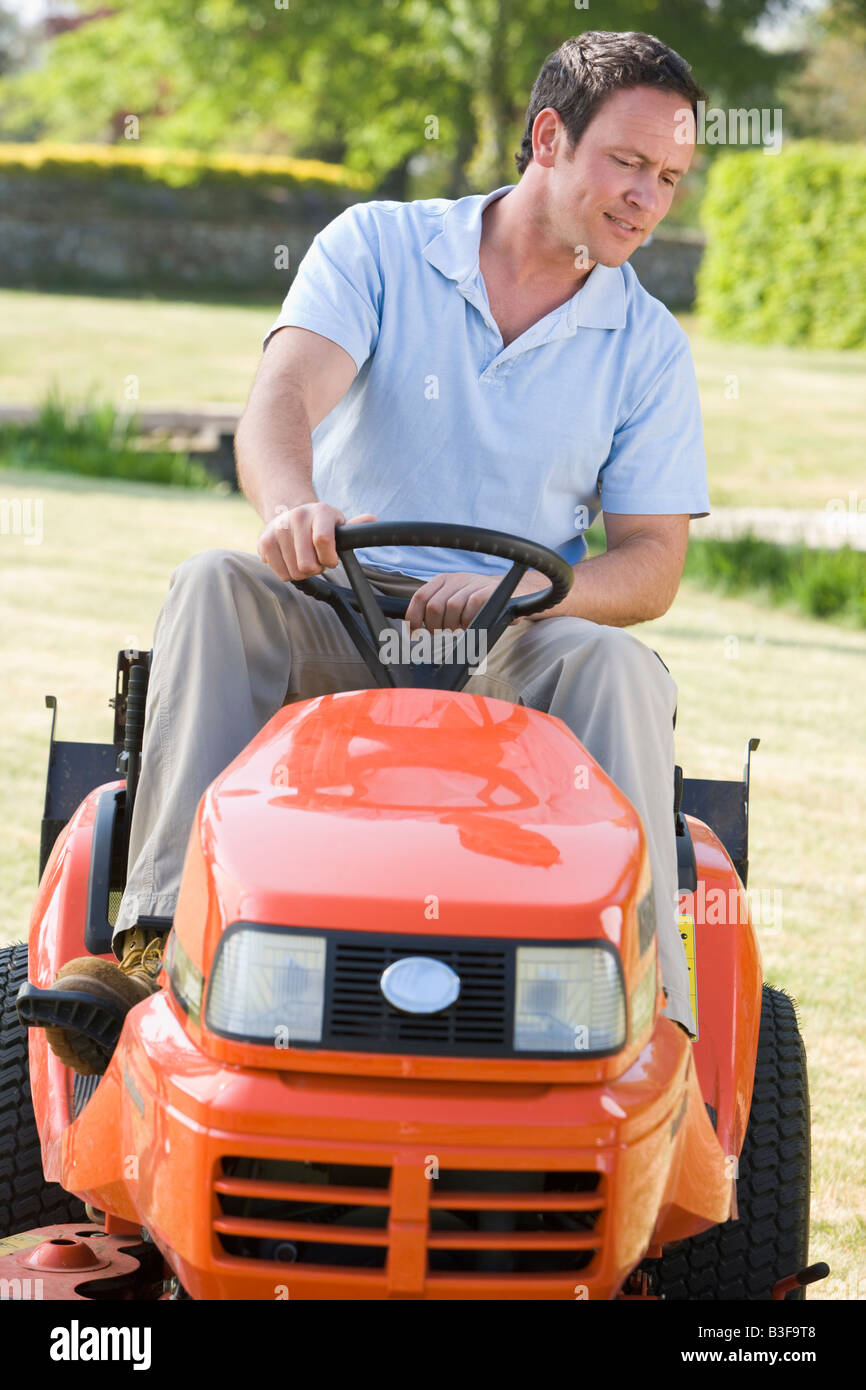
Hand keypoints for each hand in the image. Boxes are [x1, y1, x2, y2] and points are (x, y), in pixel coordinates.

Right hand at [257, 501, 377, 580]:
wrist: (287, 512)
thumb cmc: (318, 524)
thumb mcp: (337, 523)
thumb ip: (355, 526)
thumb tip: (372, 519)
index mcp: (320, 511)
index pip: (323, 540)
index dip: (329, 558)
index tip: (331, 560)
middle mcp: (297, 516)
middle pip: (307, 564)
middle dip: (316, 568)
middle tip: (315, 559)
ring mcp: (278, 528)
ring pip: (295, 572)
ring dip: (302, 572)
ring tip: (303, 557)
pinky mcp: (264, 542)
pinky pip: (281, 574)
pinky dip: (288, 573)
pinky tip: (290, 559)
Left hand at [405, 569, 555, 633]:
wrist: (515, 593)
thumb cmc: (481, 603)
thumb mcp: (457, 602)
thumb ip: (438, 613)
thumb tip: (417, 634)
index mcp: (444, 580)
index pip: (420, 597)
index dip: (414, 618)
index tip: (415, 634)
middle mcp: (456, 579)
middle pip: (434, 606)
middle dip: (435, 628)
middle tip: (442, 638)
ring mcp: (473, 583)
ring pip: (451, 607)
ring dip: (453, 627)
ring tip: (459, 632)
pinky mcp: (489, 591)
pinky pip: (472, 608)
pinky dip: (470, 622)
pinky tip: (473, 626)